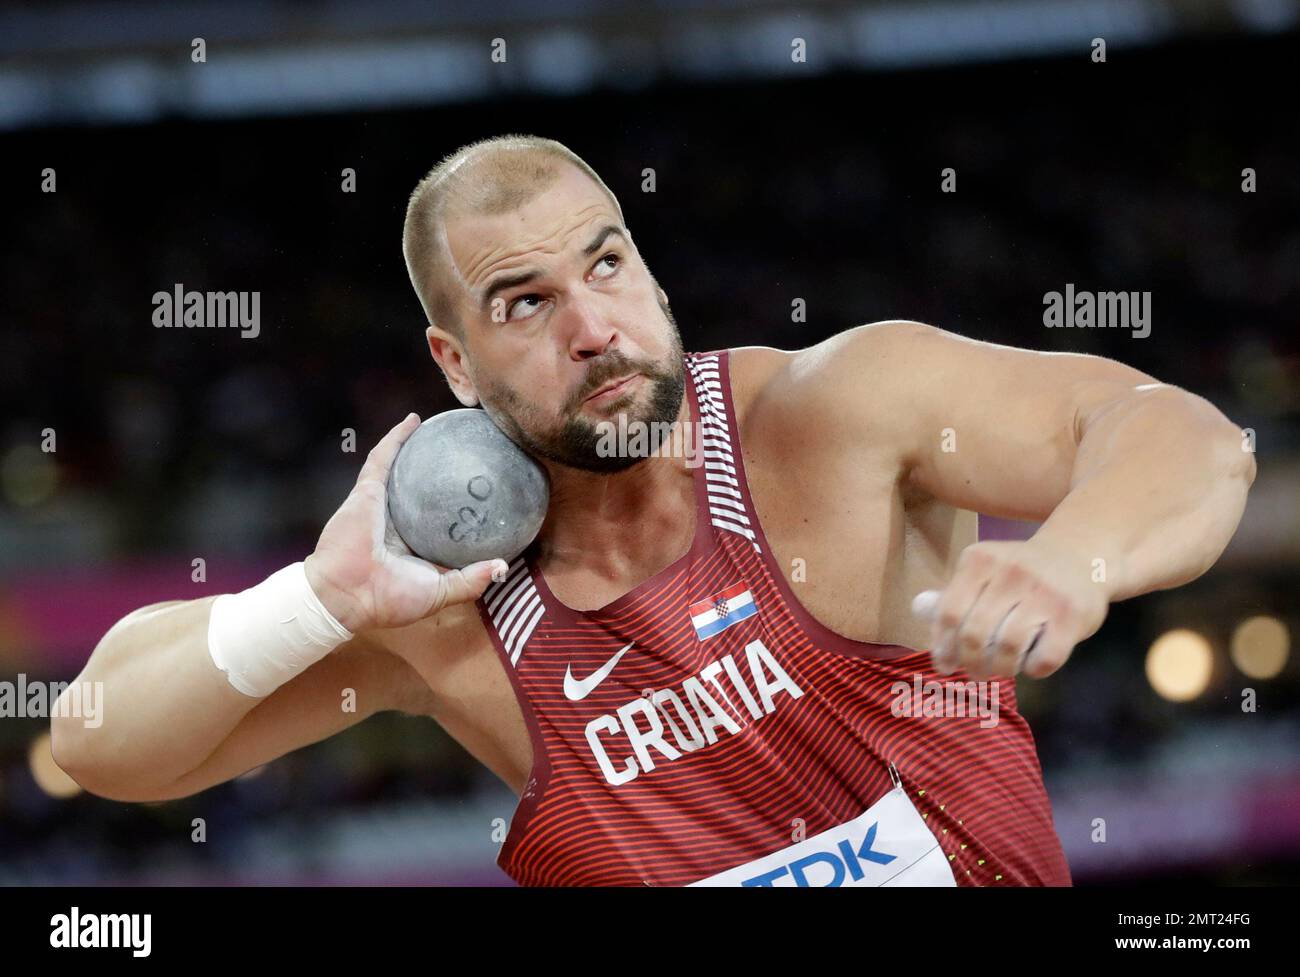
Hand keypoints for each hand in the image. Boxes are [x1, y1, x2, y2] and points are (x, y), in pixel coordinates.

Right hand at [304, 413, 506, 632]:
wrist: (348, 596)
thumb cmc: (389, 599)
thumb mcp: (440, 593)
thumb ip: (470, 581)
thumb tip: (502, 567)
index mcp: (412, 544)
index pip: (439, 519)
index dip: (458, 506)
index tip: (483, 493)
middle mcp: (398, 521)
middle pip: (423, 489)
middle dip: (442, 470)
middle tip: (467, 454)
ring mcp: (381, 504)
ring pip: (402, 467)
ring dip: (417, 445)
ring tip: (441, 427)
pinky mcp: (367, 491)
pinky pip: (383, 458)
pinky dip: (397, 438)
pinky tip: (414, 421)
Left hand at [910, 539, 1109, 679]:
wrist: (1082, 556)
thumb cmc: (1022, 572)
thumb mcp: (985, 569)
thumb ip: (957, 592)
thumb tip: (920, 613)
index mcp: (981, 560)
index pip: (949, 611)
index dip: (942, 645)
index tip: (944, 665)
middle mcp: (1011, 572)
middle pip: (975, 633)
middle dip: (970, 662)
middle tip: (974, 673)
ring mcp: (1044, 593)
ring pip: (1007, 647)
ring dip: (1000, 669)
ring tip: (998, 672)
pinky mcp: (1072, 615)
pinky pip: (1044, 656)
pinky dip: (1033, 669)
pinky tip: (1030, 666)